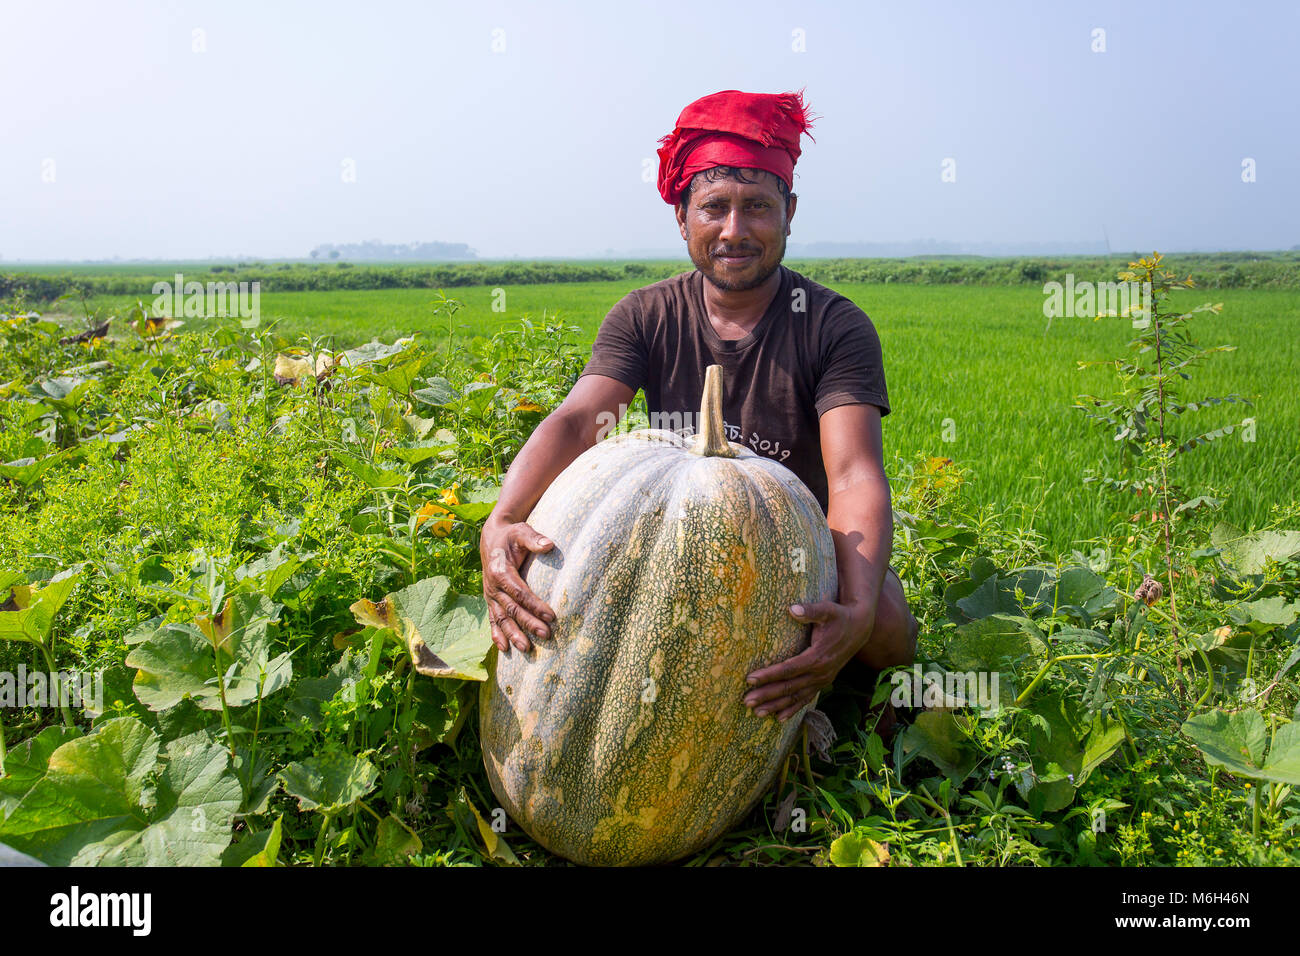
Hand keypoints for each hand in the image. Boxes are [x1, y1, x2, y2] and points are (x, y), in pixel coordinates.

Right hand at [481, 517, 555, 652]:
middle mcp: (492, 586)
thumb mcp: (521, 532)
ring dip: (513, 634)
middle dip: (528, 623)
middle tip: (546, 635)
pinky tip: (504, 649)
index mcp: (500, 572)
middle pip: (512, 609)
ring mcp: (490, 595)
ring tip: (526, 649)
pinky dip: (497, 634)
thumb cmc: (511, 536)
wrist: (492, 538)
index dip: (535, 605)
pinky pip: (492, 619)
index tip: (552, 616)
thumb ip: (533, 539)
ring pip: (501, 619)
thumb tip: (549, 545)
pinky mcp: (491, 600)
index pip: (520, 593)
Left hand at [743, 599, 876, 721]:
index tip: (749, 679)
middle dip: (767, 695)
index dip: (769, 675)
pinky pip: (806, 699)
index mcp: (818, 657)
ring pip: (796, 697)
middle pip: (789, 687)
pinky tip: (779, 718)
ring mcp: (823, 680)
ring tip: (756, 713)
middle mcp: (820, 673)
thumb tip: (792, 608)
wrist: (860, 628)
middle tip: (746, 701)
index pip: (788, 669)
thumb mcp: (827, 610)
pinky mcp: (824, 682)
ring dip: (776, 706)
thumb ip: (810, 611)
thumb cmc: (839, 617)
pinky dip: (793, 709)